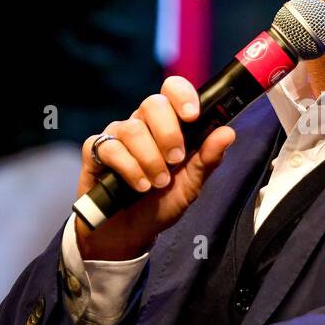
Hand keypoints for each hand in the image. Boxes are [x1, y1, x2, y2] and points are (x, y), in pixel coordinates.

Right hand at [76, 75, 235, 260]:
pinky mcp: (95, 152)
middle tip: (176, 160)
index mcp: (168, 125)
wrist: (130, 233)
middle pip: (153, 104)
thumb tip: (228, 132)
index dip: (182, 95)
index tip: (192, 116)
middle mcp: (142, 124)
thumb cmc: (161, 203)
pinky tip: (138, 185)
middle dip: (169, 133)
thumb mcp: (191, 185)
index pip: (173, 90)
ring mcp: (117, 136)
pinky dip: (128, 168)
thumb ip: (208, 159)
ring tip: (157, 183)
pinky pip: (110, 147)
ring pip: (132, 129)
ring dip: (150, 158)